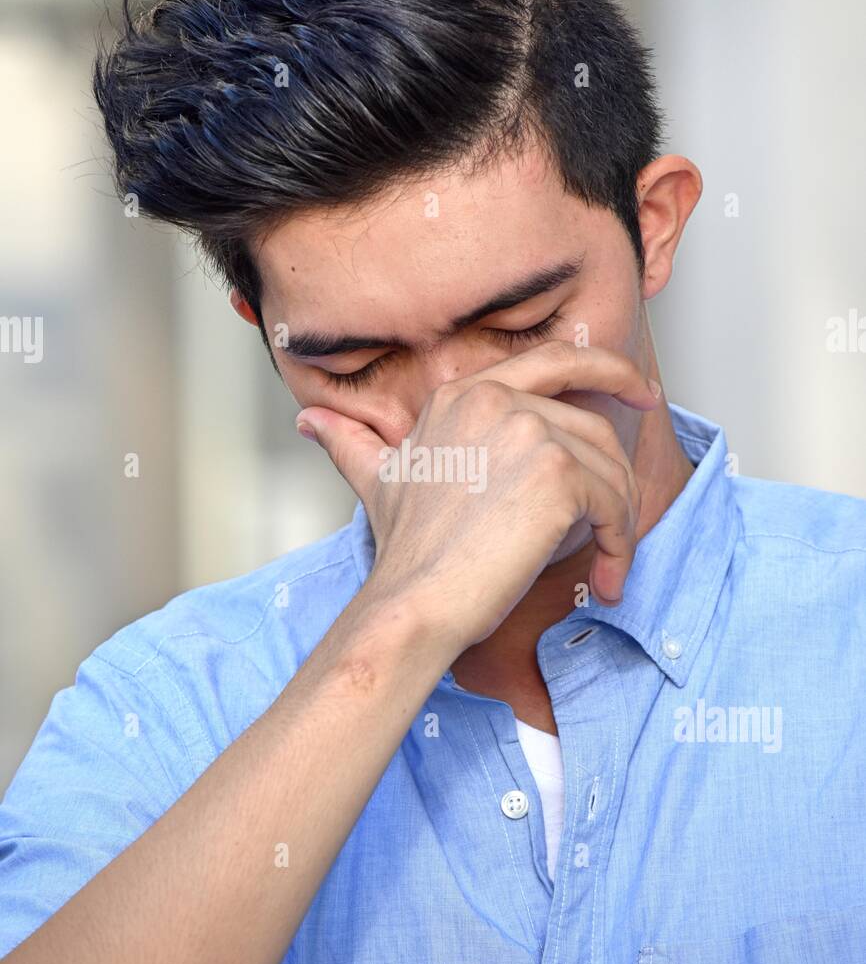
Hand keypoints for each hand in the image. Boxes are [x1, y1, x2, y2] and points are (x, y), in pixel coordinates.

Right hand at [295, 341, 659, 648]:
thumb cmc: (405, 555)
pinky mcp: (558, 473)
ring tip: (605, 564)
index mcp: (463, 393)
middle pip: (594, 425)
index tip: (638, 394)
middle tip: (624, 519)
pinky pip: (615, 503)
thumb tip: (309, 420)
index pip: (556, 359)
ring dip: (618, 521)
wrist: (414, 604)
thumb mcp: (377, 482)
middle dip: (617, 478)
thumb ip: (351, 442)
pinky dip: (621, 544)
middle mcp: (496, 398)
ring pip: (610, 467)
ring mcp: (529, 431)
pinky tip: (607, 577)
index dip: (607, 369)